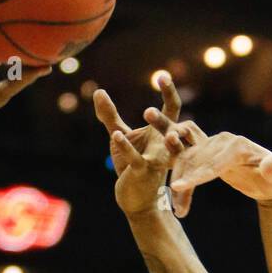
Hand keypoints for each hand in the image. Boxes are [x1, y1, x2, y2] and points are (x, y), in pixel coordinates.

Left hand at [94, 74, 200, 216]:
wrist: (134, 198)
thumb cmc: (130, 166)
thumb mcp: (121, 137)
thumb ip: (110, 115)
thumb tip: (98, 91)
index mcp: (161, 133)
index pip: (171, 108)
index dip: (168, 91)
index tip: (161, 74)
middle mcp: (163, 144)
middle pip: (173, 122)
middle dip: (170, 102)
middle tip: (164, 81)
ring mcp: (155, 159)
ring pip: (163, 143)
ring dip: (159, 127)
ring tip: (148, 111)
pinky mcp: (142, 172)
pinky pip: (135, 158)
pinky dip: (126, 146)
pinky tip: (117, 135)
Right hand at [170, 132, 271, 205]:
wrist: (271, 178)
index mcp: (238, 145)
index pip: (212, 163)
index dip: (195, 176)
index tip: (178, 187)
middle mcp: (223, 141)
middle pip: (195, 163)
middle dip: (184, 186)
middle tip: (177, 209)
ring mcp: (213, 145)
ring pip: (187, 163)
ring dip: (179, 186)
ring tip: (178, 211)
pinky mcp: (207, 153)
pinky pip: (186, 163)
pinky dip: (181, 182)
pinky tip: (179, 205)